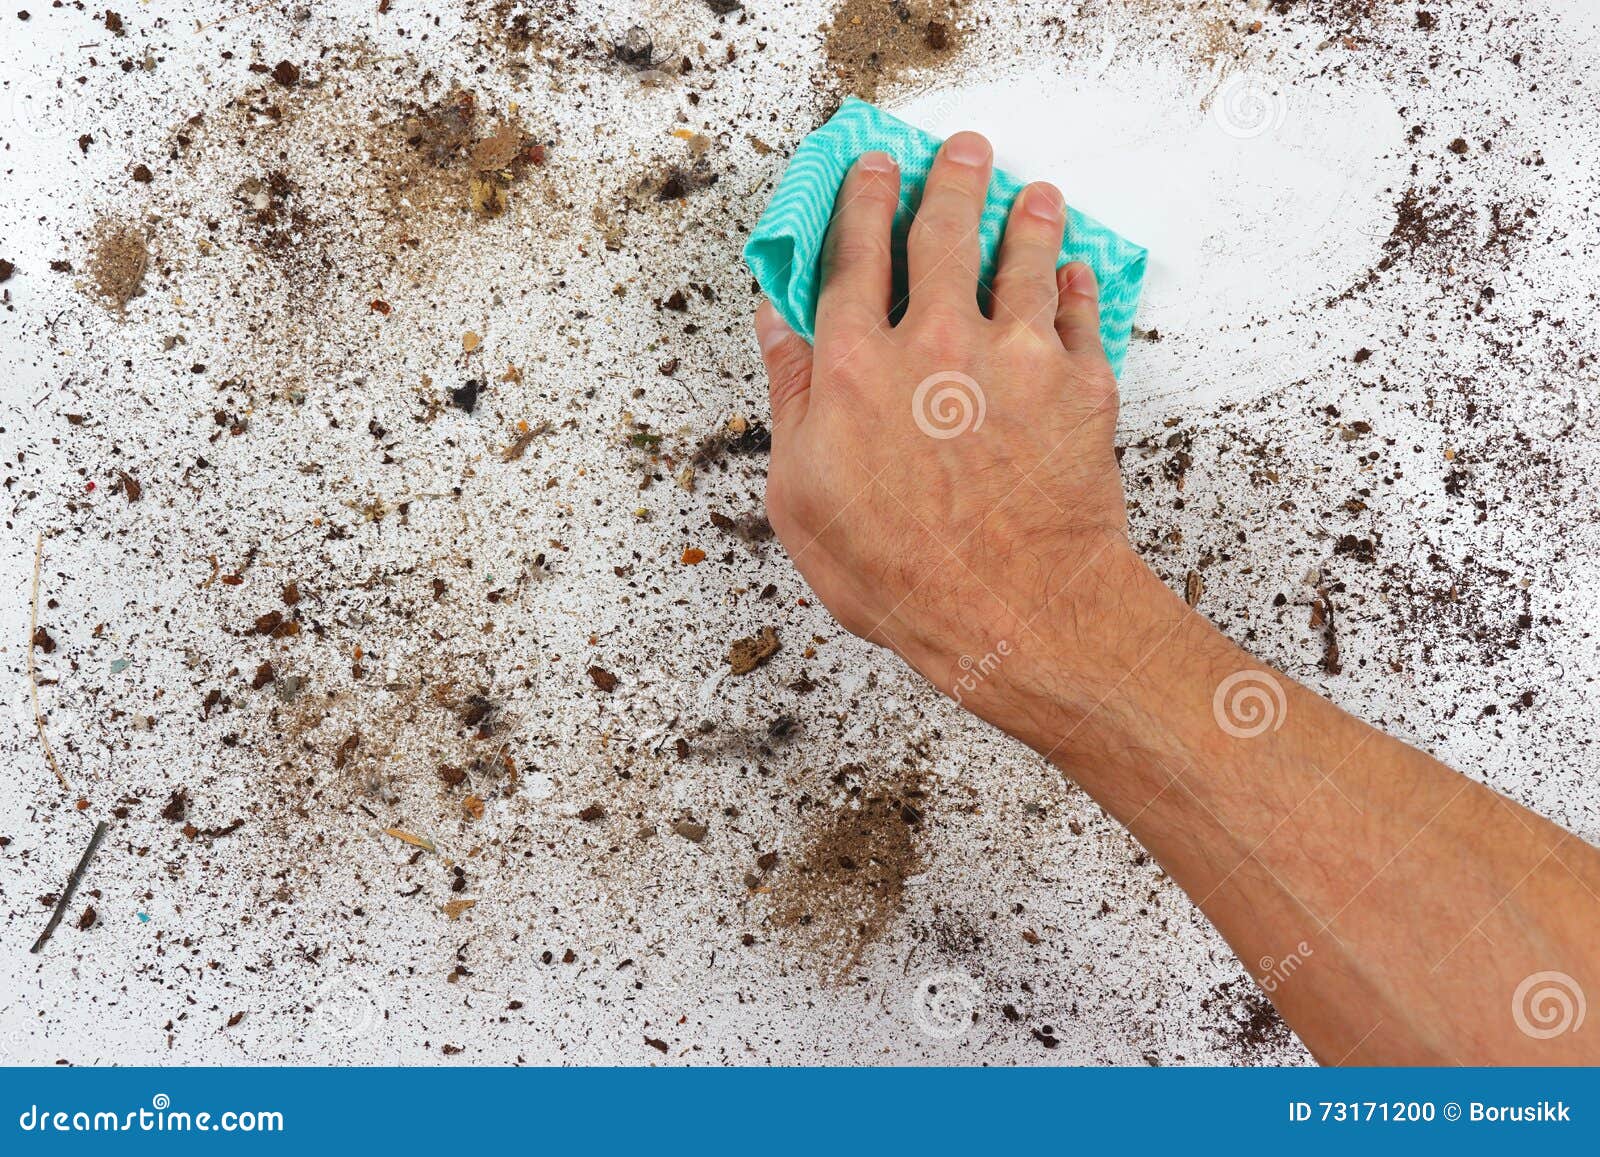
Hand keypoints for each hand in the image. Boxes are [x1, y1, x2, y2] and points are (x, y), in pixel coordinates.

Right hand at [755, 132, 1180, 735]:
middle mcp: (936, 341)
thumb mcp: (802, 498)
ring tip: (1033, 192)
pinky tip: (1079, 268)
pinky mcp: (1080, 384)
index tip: (871, 167)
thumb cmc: (900, 574)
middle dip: (950, 180)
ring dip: (1026, 216)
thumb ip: (792, 399)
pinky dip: (1081, 284)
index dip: (860, 203)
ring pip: (1022, 258)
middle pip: (942, 234)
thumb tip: (778, 328)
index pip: (854, 258)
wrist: (1016, 612)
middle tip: (962, 151)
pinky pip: (1082, 313)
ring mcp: (1015, 357)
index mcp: (857, 366)